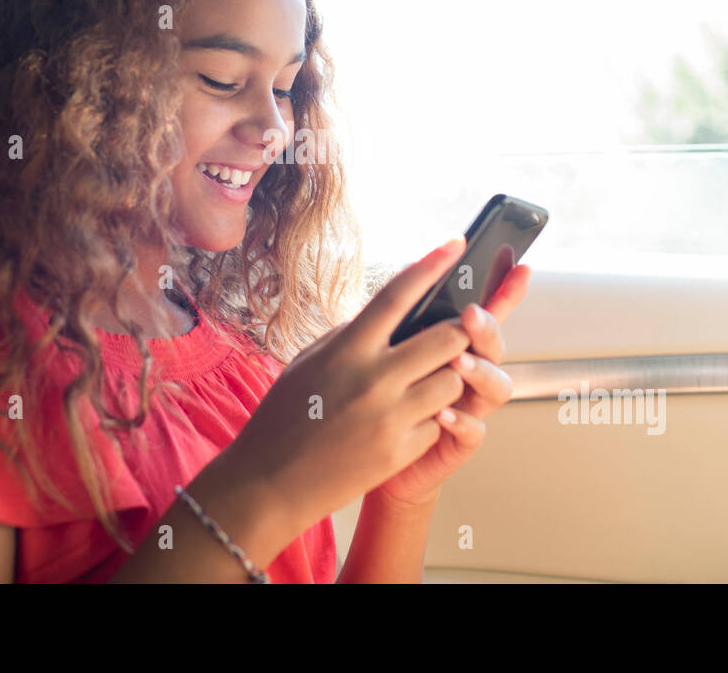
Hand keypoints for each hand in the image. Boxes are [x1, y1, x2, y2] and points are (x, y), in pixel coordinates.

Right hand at [223, 237, 492, 536]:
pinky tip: (405, 424)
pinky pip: (439, 422)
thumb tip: (388, 316)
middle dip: (457, 333)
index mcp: (347, 348)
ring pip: (453, 380)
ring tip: (424, 384)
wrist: (270, 482)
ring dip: (448, 377)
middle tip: (453, 335)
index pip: (398, 294)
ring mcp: (390, 416)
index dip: (432, 264)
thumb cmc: (285, 417)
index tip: (456, 244)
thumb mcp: (309, 362)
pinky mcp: (401, 451)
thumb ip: (350, 336)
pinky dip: (431, 419)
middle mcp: (372, 378)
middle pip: (447, 337)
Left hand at [370, 262, 530, 509]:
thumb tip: (408, 282)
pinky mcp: (458, 442)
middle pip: (493, 344)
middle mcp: (467, 373)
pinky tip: (444, 415)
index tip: (519, 266)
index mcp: (451, 345)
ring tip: (459, 363)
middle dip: (487, 328)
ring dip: (481, 371)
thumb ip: (401, 326)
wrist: (361, 458)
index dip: (505, 290)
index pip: (484, 313)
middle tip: (470, 315)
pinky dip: (462, 421)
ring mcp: (467, 406)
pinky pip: (475, 430)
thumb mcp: (381, 353)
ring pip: (497, 384)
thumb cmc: (372, 401)